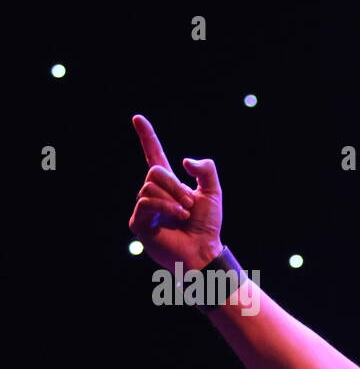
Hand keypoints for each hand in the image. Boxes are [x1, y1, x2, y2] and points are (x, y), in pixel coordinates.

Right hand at [128, 115, 223, 270]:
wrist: (203, 250)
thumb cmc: (207, 225)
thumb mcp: (213, 193)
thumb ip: (206, 170)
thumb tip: (184, 161)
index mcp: (169, 185)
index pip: (154, 155)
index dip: (147, 137)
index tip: (137, 118)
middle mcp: (153, 193)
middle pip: (155, 171)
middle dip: (175, 185)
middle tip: (189, 204)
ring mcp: (144, 208)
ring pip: (150, 187)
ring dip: (173, 199)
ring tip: (184, 214)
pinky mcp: (138, 222)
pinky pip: (146, 202)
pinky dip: (165, 207)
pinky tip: (176, 217)